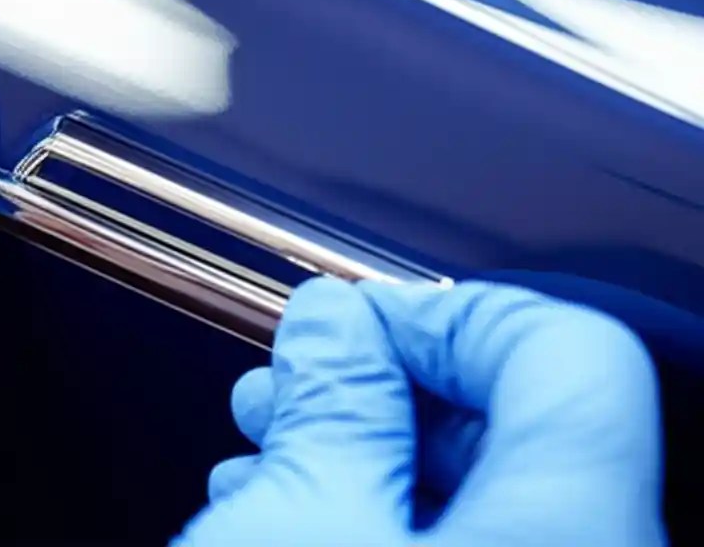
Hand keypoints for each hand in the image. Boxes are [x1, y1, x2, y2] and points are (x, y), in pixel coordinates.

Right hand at [173, 279, 665, 546]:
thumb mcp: (298, 518)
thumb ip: (329, 400)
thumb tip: (333, 323)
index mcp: (570, 522)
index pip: (561, 346)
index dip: (443, 310)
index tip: (353, 315)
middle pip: (506, 420)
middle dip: (378, 382)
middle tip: (291, 382)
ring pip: (472, 494)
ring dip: (357, 451)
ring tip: (262, 454)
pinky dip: (371, 521)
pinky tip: (282, 522)